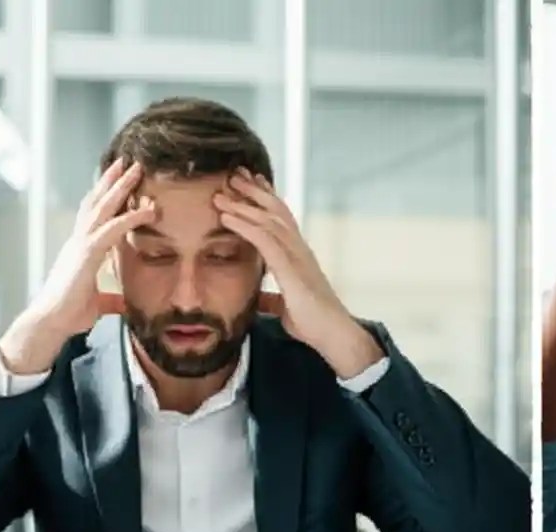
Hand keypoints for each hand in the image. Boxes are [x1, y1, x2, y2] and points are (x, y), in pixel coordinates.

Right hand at [0, 159, 154, 373]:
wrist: (51, 322)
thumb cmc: (69, 313)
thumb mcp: (98, 303)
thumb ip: (112, 298)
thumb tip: (124, 302)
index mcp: (81, 249)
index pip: (94, 215)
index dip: (105, 197)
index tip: (118, 181)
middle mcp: (78, 241)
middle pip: (96, 203)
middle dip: (111, 181)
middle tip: (126, 162)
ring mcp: (80, 245)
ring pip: (102, 208)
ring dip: (119, 187)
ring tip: (134, 169)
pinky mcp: (86, 255)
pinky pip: (112, 230)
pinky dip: (130, 218)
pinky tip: (147, 210)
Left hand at [213, 169, 383, 377]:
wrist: (333, 334)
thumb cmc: (314, 322)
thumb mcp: (286, 307)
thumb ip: (272, 299)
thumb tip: (259, 299)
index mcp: (299, 255)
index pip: (281, 219)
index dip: (265, 199)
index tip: (248, 184)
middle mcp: (299, 249)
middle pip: (275, 210)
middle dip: (254, 190)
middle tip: (235, 173)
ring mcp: (297, 256)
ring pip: (268, 220)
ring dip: (243, 203)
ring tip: (222, 191)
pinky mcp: (291, 268)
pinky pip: (264, 240)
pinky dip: (244, 225)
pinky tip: (226, 217)